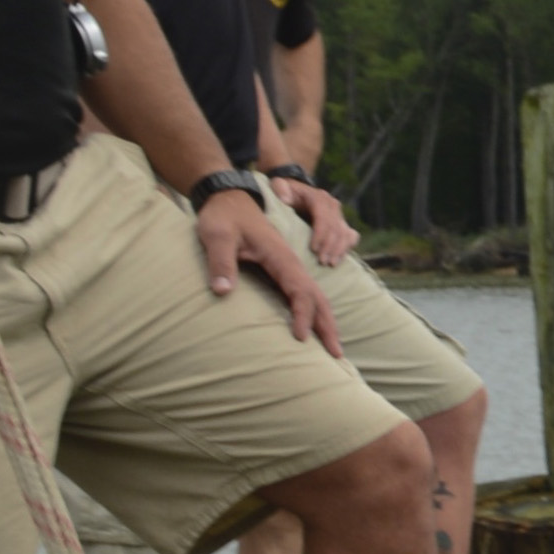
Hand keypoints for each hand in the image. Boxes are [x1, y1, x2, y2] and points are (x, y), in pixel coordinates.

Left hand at [197, 186, 342, 353]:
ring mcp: (288, 266)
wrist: (228, 198)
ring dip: (326, 321)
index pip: (299, 289)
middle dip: (328, 326)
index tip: (301, 338)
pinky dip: (315, 312)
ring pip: (315, 296)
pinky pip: (304, 293)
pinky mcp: (282, 269)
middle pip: (318, 297)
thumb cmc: (222, 216)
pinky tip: (315, 327)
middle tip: (337, 355)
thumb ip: (220, 262)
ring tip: (333, 347)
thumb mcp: (216, 236)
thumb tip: (223, 292)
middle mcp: (290, 262)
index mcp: (280, 255)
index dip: (303, 314)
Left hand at [277, 173, 356, 265]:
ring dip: (339, 250)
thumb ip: (280, 188)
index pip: (324, 217)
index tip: (313, 249)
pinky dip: (346, 248)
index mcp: (318, 198)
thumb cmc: (286, 192)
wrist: (297, 192)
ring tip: (330, 264)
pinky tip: (338, 260)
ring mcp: (339, 215)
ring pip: (345, 234)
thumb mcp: (279, 184)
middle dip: (329, 246)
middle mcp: (332, 205)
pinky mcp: (342, 224)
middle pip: (336, 228)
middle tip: (322, 262)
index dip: (320, 234)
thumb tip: (286, 200)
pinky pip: (351, 237)